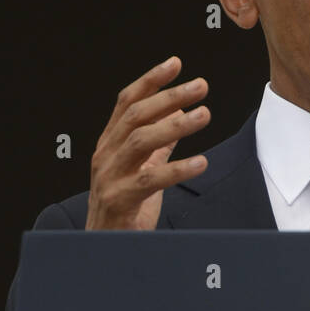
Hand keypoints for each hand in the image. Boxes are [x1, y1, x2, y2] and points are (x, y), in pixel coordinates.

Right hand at [85, 56, 210, 229]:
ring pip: (140, 141)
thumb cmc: (125, 208)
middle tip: (200, 87)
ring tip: (204, 115)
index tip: (175, 64)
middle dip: (170, 97)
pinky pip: (150, 180)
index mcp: (110, 144)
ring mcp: (109, 177)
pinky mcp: (119, 199)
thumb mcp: (144, 169)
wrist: (106, 246)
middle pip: (136, 116)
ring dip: (175, 125)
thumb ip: (160, 145)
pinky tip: (200, 162)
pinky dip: (177, 169)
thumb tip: (179, 116)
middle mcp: (106, 155)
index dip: (151, 81)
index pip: (127, 102)